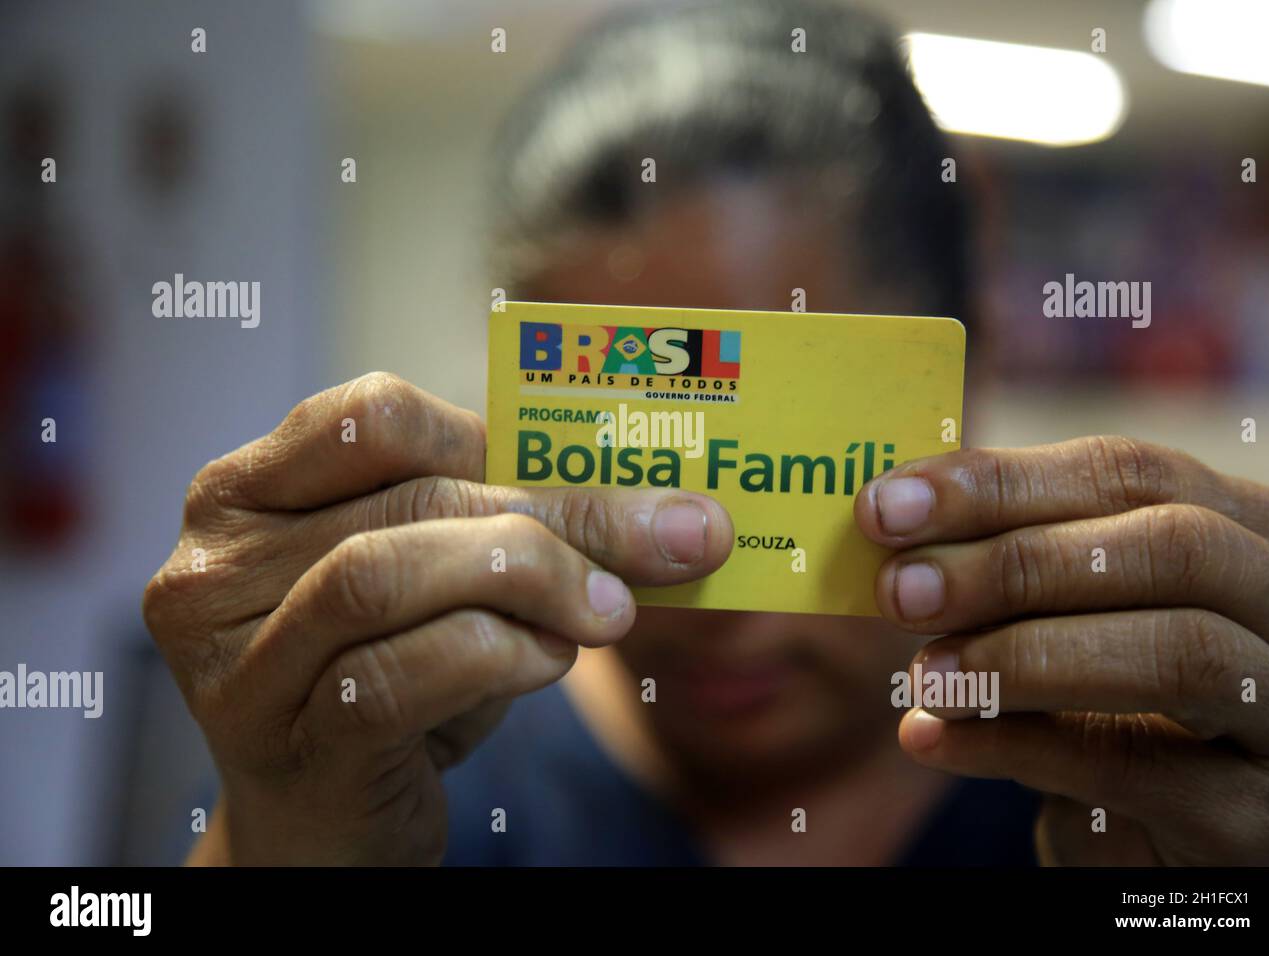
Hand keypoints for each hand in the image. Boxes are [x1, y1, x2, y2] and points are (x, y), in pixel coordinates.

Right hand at [142, 372, 731, 864]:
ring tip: (607, 610)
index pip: (371, 420)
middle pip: (406, 501)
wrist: (326, 829)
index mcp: (245, 493)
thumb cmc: (391, 676)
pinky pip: (401, 676)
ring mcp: (234, 661)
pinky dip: (499, 657)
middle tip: (674, 535)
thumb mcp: (438, 579)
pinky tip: (549, 660)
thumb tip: (667, 508)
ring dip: (531, 581)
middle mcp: (214, 568)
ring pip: (384, 577)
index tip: (592, 470)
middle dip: (562, 514)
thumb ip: (506, 522)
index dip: (492, 435)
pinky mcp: (276, 744)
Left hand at [856, 436, 1268, 864]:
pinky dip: (1013, 747)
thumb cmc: (1082, 689)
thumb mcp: (1050, 605)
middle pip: (1176, 549)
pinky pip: (1135, 766)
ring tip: (921, 674)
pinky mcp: (1256, 817)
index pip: (1131, 473)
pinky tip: (928, 737)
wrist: (1128, 826)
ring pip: (1183, 654)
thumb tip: (891, 513)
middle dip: (1020, 564)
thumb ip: (1001, 551)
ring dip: (1025, 657)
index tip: (886, 507)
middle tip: (900, 590)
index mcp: (1247, 526)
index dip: (1001, 482)